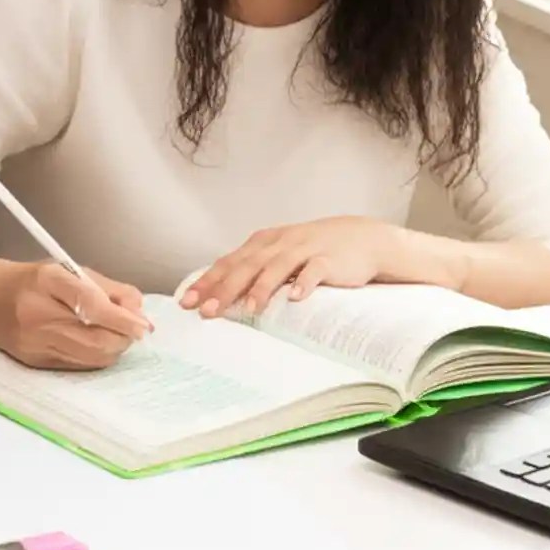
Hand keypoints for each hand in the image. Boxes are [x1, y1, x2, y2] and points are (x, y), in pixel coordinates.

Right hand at [0, 261, 151, 369]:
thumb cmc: (35, 283)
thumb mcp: (73, 271)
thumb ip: (111, 289)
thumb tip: (140, 313)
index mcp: (48, 280)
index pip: (91, 303)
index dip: (122, 319)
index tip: (143, 325)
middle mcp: (37, 313)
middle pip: (95, 339)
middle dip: (124, 338)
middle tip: (133, 330)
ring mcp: (34, 342)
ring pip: (91, 357)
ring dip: (114, 349)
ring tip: (116, 335)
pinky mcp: (35, 362)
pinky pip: (79, 365)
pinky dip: (97, 356)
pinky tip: (96, 343)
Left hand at [180, 216, 400, 316]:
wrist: (363, 239)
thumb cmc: (315, 251)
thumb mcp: (280, 255)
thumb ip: (253, 269)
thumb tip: (218, 294)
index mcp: (263, 243)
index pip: (228, 262)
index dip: (207, 281)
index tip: (186, 302)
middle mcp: (280, 243)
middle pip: (246, 265)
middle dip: (224, 288)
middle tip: (207, 311)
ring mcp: (305, 249)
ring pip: (277, 267)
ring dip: (261, 288)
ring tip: (247, 309)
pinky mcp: (330, 259)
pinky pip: (315, 271)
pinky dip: (305, 283)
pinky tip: (295, 298)